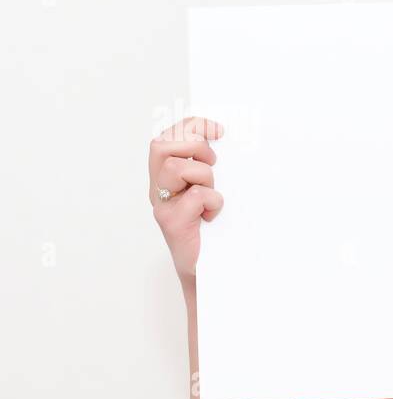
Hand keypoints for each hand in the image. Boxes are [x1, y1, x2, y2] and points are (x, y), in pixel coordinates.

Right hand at [149, 116, 223, 282]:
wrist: (207, 272)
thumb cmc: (211, 231)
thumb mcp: (211, 192)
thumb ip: (210, 170)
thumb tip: (227, 144)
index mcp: (166, 177)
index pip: (168, 137)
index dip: (191, 126)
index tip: (218, 131)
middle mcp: (159, 188)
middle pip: (161, 145)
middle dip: (194, 146)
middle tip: (214, 164)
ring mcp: (163, 205)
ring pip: (176, 166)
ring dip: (204, 175)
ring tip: (213, 193)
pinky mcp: (172, 222)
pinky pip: (195, 196)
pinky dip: (212, 201)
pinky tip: (212, 216)